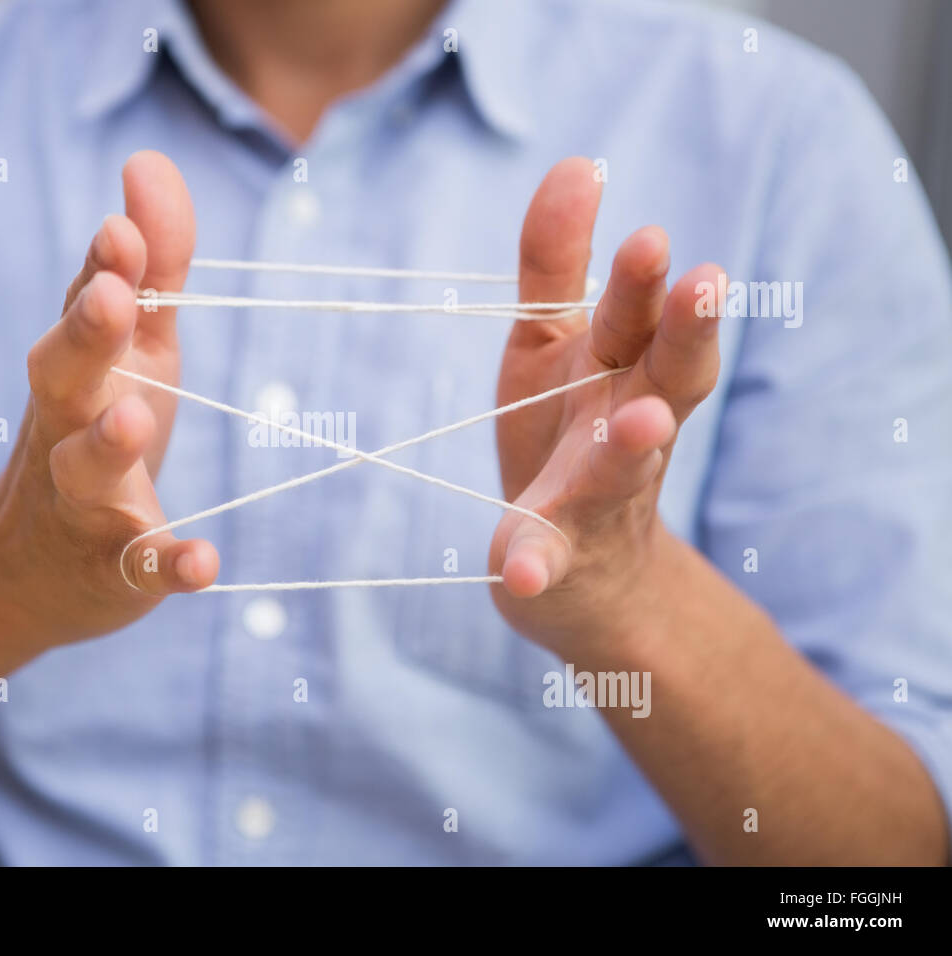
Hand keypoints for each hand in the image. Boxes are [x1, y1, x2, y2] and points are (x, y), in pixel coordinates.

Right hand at [0, 151, 218, 645]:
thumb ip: (152, 268)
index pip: (82, 311)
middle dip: (83, 335)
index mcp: (77, 370)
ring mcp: (83, 502)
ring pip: (85, 472)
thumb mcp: (134, 350)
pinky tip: (204, 564)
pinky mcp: (112, 570)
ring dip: (106, 444)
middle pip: (63, 378)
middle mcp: (67, 428)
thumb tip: (148, 162)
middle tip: (106, 295)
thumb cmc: (96, 431)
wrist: (30, 569)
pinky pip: (136, 569)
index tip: (120, 231)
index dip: (102, 270)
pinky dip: (166, 567)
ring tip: (132, 415)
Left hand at [489, 157, 722, 647]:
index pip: (646, 319)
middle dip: (684, 334)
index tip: (651, 236)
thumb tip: (578, 163)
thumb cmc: (563, 432)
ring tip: (642, 422)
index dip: (648, 282)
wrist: (579, 569)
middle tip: (703, 285)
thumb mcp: (552, 342)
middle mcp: (629, 428)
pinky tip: (519, 572)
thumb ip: (557, 264)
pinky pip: (548, 562)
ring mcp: (597, 497)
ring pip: (621, 468)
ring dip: (634, 443)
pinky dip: (537, 567)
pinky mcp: (555, 558)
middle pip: (669, 379)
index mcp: (627, 369)